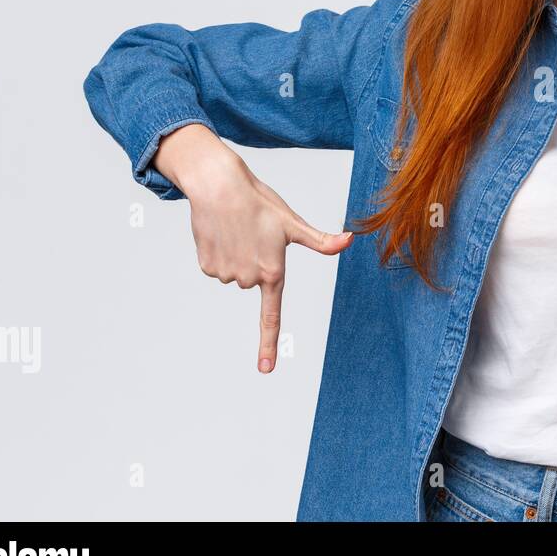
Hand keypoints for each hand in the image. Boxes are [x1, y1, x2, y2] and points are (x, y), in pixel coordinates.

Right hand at [155, 125, 353, 372]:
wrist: (219, 186)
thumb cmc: (260, 203)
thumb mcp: (293, 223)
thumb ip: (320, 241)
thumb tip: (350, 241)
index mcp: (273, 272)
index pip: (271, 316)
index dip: (269, 344)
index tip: (266, 370)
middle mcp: (248, 278)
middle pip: (255, 282)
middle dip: (256, 261)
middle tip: (254, 235)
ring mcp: (225, 274)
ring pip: (236, 274)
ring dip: (237, 255)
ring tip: (238, 231)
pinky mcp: (206, 266)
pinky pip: (218, 267)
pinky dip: (220, 252)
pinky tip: (223, 233)